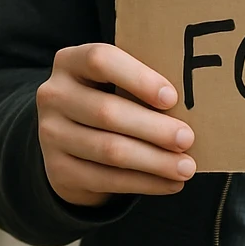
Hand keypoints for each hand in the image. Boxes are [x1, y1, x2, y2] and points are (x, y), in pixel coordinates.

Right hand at [36, 43, 195, 206]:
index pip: (101, 61)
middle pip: (107, 112)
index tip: (172, 97)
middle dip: (153, 128)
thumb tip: (194, 97)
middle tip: (188, 138)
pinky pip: (104, 180)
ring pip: (108, 150)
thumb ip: (142, 78)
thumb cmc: (111, 93)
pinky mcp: (58, 170)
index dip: (138, 78)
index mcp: (71, 61)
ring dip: (153, 161)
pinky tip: (169, 184)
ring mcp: (50, 134)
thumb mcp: (117, 77)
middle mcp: (54, 95)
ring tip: (186, 167)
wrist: (69, 134)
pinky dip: (142, 183)